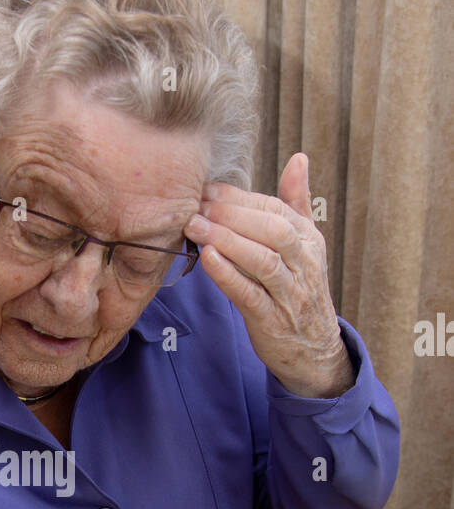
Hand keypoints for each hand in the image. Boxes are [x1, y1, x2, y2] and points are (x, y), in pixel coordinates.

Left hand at [185, 153, 354, 397]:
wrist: (315, 349)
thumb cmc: (301, 289)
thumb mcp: (306, 245)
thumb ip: (297, 203)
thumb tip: (299, 159)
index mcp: (308, 240)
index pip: (274, 209)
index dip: (239, 197)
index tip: (206, 188)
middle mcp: (303, 263)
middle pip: (271, 229)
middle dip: (231, 214)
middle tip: (195, 205)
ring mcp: (289, 293)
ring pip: (262, 260)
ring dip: (227, 240)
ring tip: (194, 227)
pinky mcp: (272, 321)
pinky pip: (250, 295)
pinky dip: (229, 276)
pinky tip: (208, 259)